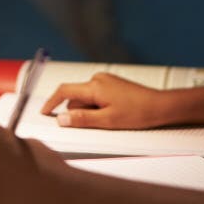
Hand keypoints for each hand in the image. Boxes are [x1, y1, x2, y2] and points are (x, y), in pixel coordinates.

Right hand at [40, 72, 163, 128]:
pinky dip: (97, 106)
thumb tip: (61, 119)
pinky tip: (112, 114)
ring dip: (89, 110)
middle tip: (97, 123)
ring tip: (110, 119)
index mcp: (94, 86)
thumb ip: (82, 120)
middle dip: (78, 112)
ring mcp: (105, 80)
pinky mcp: (112, 84)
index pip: (64, 91)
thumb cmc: (138, 112)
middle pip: (75, 97)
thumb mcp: (107, 121)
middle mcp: (98, 79)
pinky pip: (96, 96)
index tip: (44, 112)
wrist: (159, 106)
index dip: (51, 102)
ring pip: (86, 98)